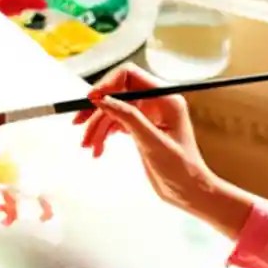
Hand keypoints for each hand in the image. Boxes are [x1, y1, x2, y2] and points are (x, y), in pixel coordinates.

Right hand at [89, 93, 251, 236]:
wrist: (188, 191)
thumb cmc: (181, 168)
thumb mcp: (152, 142)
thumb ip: (129, 118)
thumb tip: (103, 99)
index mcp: (166, 99)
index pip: (130, 76)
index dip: (107, 84)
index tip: (90, 100)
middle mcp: (157, 103)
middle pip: (118, 93)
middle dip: (98, 109)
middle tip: (79, 124)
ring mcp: (149, 115)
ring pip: (114, 110)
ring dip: (97, 126)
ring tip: (88, 146)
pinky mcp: (142, 128)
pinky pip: (117, 123)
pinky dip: (104, 134)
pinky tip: (98, 149)